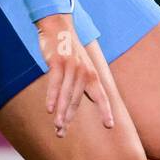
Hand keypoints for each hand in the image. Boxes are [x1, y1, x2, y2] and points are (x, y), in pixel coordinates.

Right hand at [36, 13, 114, 136]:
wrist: (58, 26)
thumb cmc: (68, 51)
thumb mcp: (80, 65)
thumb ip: (80, 83)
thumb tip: (75, 103)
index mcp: (92, 74)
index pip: (101, 96)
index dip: (105, 111)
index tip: (109, 125)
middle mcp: (84, 72)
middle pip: (77, 100)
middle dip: (69, 118)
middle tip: (61, 133)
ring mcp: (72, 67)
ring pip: (66, 95)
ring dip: (61, 112)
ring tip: (58, 127)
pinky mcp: (58, 62)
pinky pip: (55, 83)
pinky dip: (52, 97)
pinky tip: (49, 109)